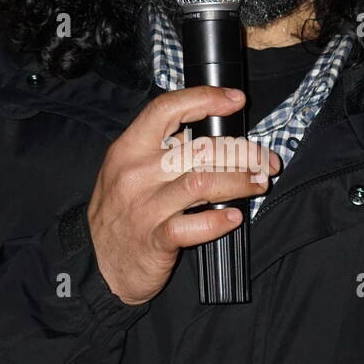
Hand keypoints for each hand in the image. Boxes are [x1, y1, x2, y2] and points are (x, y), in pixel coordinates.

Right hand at [86, 86, 280, 304]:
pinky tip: (234, 217)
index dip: (204, 99)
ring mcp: (145, 208)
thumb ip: (161, 151)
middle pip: (199, 148)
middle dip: (243, 152)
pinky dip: (219, 220)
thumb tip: (213, 135)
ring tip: (260, 183)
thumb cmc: (121, 213)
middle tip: (266, 160)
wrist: (97, 264)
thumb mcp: (127, 171)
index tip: (235, 100)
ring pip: (202, 183)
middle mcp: (135, 174)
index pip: (166, 109)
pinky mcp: (155, 240)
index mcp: (128, 149)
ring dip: (240, 181)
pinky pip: (194, 226)